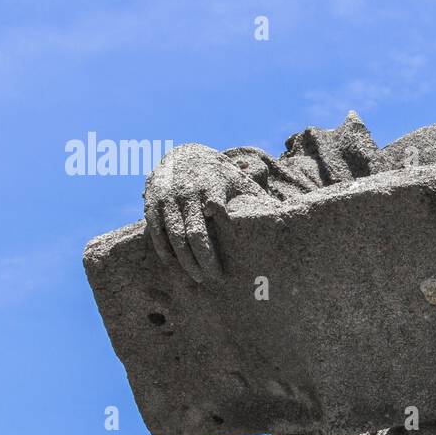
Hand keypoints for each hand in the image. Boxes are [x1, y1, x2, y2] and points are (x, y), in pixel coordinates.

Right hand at [143, 143, 267, 281]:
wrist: (184, 155)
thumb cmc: (221, 177)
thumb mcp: (240, 181)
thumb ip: (257, 197)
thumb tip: (282, 215)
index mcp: (211, 186)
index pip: (215, 215)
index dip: (220, 237)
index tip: (229, 257)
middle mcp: (187, 191)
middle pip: (194, 232)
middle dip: (204, 257)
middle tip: (215, 279)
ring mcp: (168, 197)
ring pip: (174, 234)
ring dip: (185, 259)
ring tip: (198, 278)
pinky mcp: (153, 202)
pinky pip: (156, 231)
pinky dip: (164, 249)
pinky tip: (174, 265)